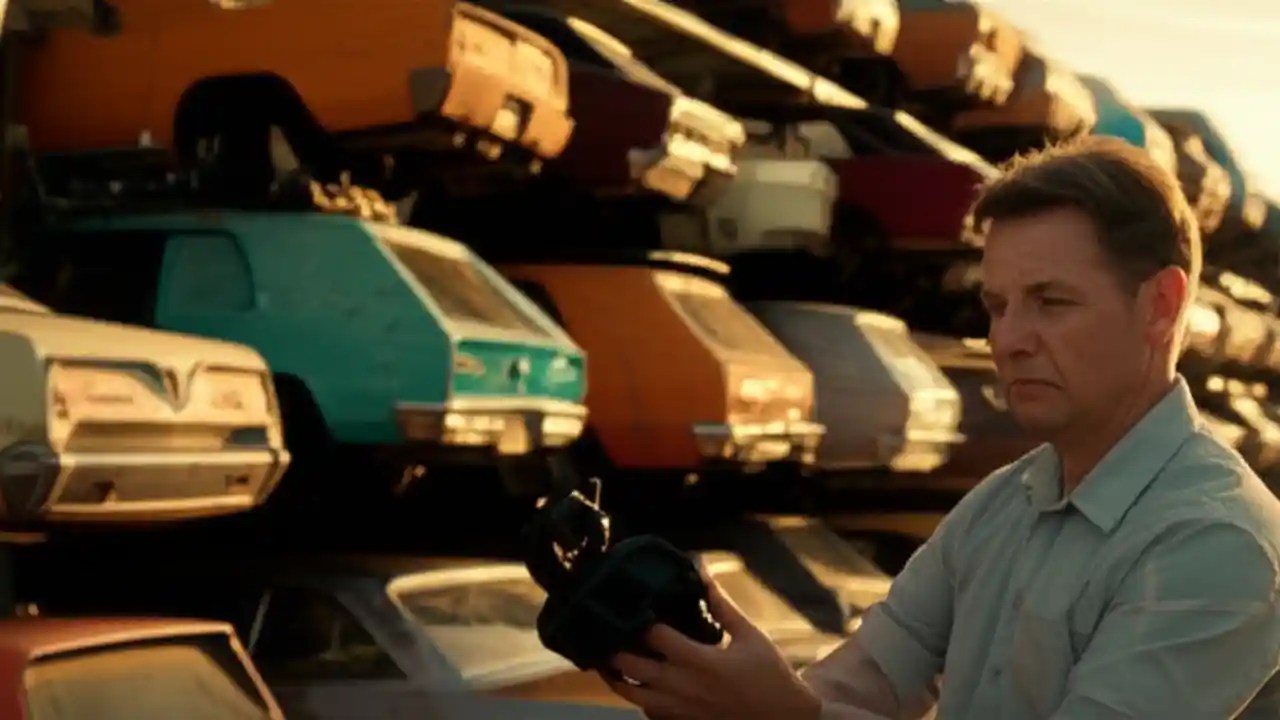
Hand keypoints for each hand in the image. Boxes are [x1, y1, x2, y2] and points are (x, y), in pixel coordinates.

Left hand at [602, 566, 822, 719]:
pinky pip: (646, 711)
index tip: (630, 602)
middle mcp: (684, 688)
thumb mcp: (750, 636)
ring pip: (631, 694)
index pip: (654, 636)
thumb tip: (702, 572)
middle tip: (608, 628)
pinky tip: (637, 682)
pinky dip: (636, 696)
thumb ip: (722, 606)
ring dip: (617, 675)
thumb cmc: (769, 675)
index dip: (638, 617)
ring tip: (609, 656)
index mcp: (701, 662)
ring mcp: (679, 710)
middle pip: (632, 666)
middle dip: (616, 646)